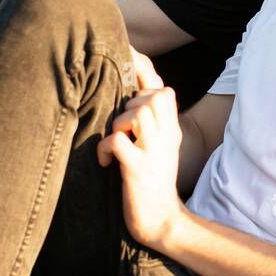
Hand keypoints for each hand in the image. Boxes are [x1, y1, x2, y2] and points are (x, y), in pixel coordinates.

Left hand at [97, 54, 182, 249]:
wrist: (162, 221)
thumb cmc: (151, 181)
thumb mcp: (157, 146)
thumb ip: (148, 120)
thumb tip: (126, 93)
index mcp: (170, 129)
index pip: (162, 88)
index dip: (142, 68)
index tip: (124, 53)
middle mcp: (166, 136)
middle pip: (153, 96)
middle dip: (130, 105)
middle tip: (120, 128)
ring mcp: (154, 152)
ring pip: (138, 113)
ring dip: (119, 123)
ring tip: (115, 142)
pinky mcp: (138, 170)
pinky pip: (118, 142)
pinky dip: (105, 149)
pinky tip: (104, 162)